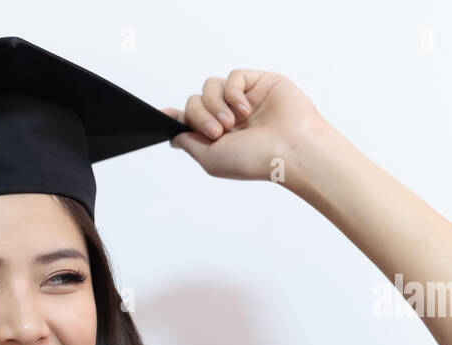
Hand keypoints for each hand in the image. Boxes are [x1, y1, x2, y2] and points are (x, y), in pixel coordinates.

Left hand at [162, 71, 326, 181]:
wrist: (290, 150)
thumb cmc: (255, 160)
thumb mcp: (211, 158)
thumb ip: (189, 143)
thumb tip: (173, 135)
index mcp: (217, 134)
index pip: (190, 119)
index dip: (176, 116)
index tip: (162, 116)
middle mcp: (228, 115)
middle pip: (194, 102)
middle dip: (200, 116)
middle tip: (217, 132)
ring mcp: (243, 98)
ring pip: (209, 86)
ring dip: (214, 105)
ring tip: (232, 123)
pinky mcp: (258, 82)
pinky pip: (232, 77)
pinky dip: (233, 93)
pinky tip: (244, 109)